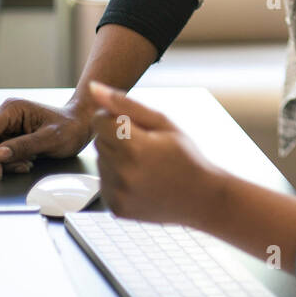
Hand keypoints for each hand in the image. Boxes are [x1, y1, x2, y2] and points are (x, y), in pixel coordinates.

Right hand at [0, 97, 93, 178]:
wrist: (80, 127)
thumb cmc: (70, 128)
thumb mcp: (50, 139)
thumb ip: (23, 146)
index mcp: (12, 108)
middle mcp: (4, 115)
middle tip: (23, 166)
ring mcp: (5, 126)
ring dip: (5, 162)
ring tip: (28, 162)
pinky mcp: (8, 136)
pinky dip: (10, 162)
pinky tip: (27, 161)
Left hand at [88, 82, 221, 226]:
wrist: (201, 198)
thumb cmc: (185, 156)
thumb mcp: (163, 123)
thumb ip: (125, 104)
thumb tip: (93, 88)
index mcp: (134, 148)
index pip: (99, 120)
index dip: (116, 119)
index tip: (137, 127)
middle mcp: (122, 174)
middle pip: (98, 141)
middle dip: (116, 138)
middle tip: (146, 147)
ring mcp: (117, 194)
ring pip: (100, 162)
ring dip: (116, 159)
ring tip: (146, 166)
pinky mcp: (115, 208)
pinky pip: (104, 183)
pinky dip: (117, 179)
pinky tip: (141, 181)